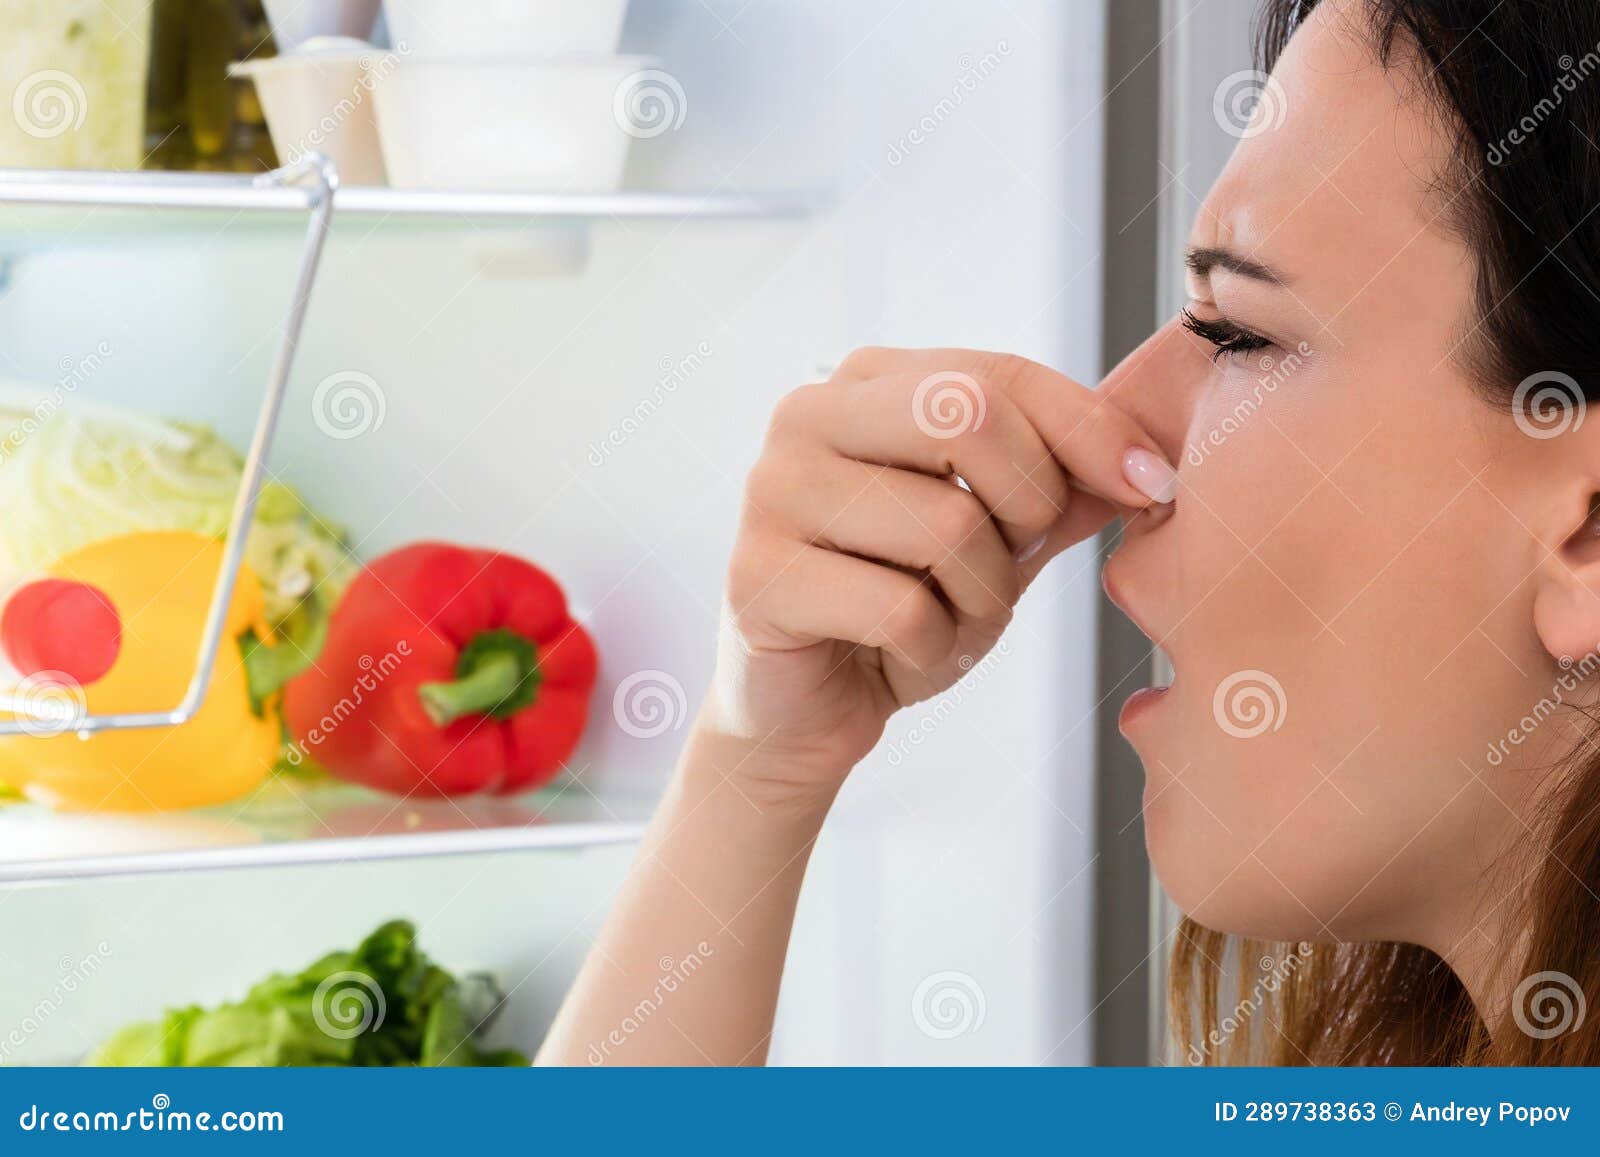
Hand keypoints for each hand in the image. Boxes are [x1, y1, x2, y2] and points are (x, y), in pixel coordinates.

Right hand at [701, 347, 1175, 805]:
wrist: (812, 706)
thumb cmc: (904, 605)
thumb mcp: (999, 537)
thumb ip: (1063, 488)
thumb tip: (1152, 464)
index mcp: (866, 382)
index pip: (998, 374)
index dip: (1090, 427)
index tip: (1153, 485)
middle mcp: (806, 416)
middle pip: (966, 417)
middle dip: (1028, 504)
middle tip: (1015, 560)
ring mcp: (772, 493)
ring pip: (946, 526)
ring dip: (983, 596)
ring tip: (948, 615)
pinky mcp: (757, 578)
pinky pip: (901, 609)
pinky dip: (933, 647)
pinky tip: (904, 651)